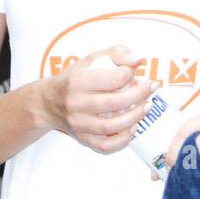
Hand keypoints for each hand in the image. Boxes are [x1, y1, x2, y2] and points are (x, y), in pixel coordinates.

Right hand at [40, 45, 156, 153]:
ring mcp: (79, 124)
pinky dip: (124, 139)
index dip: (129, 74)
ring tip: (146, 106)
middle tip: (151, 88)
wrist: (48, 102)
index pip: (113, 78)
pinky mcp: (82, 139)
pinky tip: (133, 127)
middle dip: (140, 95)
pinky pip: (106, 145)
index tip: (133, 72)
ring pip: (112, 126)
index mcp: (78, 81)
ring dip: (136, 116)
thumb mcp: (91, 59)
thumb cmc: (73, 79)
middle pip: (115, 103)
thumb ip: (116, 53)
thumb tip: (138, 60)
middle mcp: (76, 104)